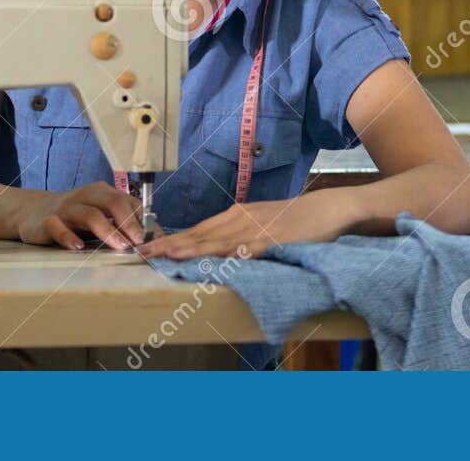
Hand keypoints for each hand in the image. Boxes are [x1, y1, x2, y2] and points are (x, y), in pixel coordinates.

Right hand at [11, 184, 145, 251]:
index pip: (128, 201)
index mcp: (102, 192)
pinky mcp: (48, 221)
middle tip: (139, 242)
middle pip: (112, 202)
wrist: (33, 212)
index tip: (151, 239)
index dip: (142, 219)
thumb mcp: (99, 214)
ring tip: (120, 247)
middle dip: (129, 223)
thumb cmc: (74, 216)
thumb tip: (152, 237)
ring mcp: (66, 207)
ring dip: (107, 231)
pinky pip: (59, 227)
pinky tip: (79, 247)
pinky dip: (69, 237)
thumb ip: (120, 223)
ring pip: (90, 214)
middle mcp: (86, 196)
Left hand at [137, 192, 357, 259]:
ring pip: (215, 241)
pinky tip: (211, 260)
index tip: (148, 246)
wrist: (327, 209)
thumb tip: (218, 249)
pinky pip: (244, 249)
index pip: (197, 229)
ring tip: (164, 254)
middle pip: (199, 234)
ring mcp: (254, 230)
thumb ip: (240, 234)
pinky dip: (225, 255)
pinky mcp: (271, 240)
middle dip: (169, 244)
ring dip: (188, 248)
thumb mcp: (261, 223)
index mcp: (236, 215)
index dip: (171, 239)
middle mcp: (240, 219)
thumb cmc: (296, 219)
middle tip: (141, 252)